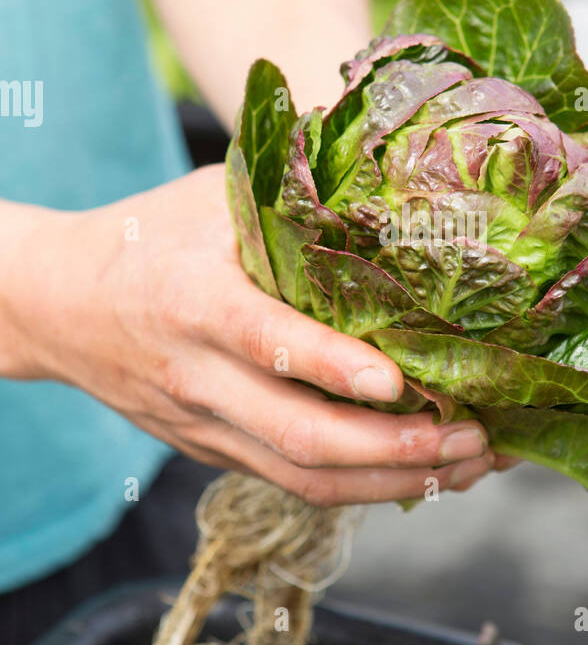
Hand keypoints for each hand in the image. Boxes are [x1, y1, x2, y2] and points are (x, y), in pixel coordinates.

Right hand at [4, 167, 500, 505]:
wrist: (57, 305)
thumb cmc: (149, 236)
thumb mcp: (211, 196)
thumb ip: (290, 192)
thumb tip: (394, 159)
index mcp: (194, 299)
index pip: (267, 341)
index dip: (333, 366)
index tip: (400, 381)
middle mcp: (198, 376)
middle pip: (298, 438)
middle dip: (395, 451)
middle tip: (474, 438)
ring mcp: (204, 425)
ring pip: (302, 478)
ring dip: (394, 483)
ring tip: (472, 466)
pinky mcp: (214, 452)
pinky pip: (293, 482)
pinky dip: (364, 486)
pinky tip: (425, 472)